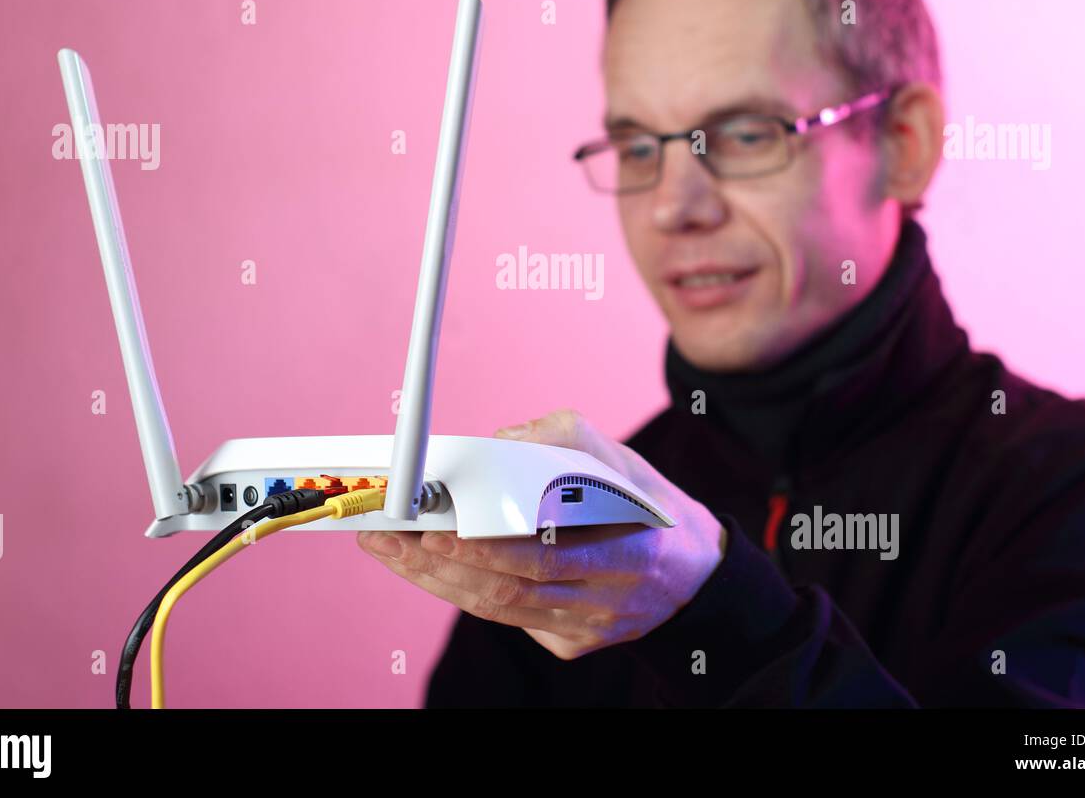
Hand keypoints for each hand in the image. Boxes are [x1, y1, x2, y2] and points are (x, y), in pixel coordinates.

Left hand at [357, 408, 727, 659]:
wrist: (698, 579)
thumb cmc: (651, 510)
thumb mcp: (627, 463)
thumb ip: (568, 439)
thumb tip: (499, 442)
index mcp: (626, 551)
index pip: (540, 556)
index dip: (482, 548)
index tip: (435, 527)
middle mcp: (606, 601)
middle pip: (505, 590)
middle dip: (435, 564)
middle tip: (385, 535)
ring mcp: (587, 629)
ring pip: (498, 610)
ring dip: (435, 581)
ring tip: (391, 549)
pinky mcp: (573, 645)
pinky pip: (510, 619)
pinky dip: (465, 592)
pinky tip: (430, 568)